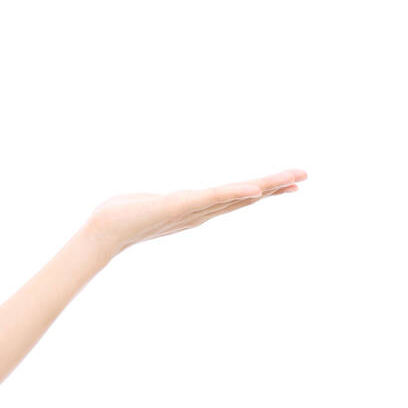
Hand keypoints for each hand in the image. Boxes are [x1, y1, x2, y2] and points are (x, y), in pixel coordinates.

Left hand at [82, 168, 307, 260]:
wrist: (102, 231)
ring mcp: (192, 211)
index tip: (291, 184)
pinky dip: (233, 194)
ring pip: (235, 197)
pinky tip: (253, 189)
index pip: (237, 198)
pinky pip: (211, 199)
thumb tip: (165, 200)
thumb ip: (165, 202)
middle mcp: (200, 212)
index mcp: (196, 209)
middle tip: (305, 176)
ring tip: (292, 179)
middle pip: (244, 198)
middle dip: (275, 188)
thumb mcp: (152, 204)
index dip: (263, 190)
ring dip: (264, 187)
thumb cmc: (121, 217)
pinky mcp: (179, 207)